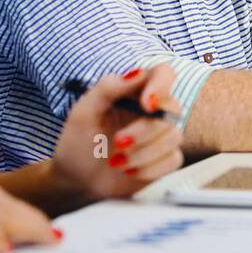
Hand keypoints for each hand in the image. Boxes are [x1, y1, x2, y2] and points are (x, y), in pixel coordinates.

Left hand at [51, 64, 186, 200]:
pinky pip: (174, 159)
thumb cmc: (78, 142)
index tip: (147, 104)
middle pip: (171, 109)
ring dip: (142, 153)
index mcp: (134, 91)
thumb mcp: (83, 113)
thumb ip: (107, 88)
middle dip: (144, 131)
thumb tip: (137, 73)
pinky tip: (129, 171)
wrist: (77, 179)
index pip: (163, 73)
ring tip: (116, 162)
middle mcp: (153, 109)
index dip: (161, 85)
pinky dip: (149, 169)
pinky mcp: (166, 157)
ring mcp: (161, 134)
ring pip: (173, 137)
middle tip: (119, 144)